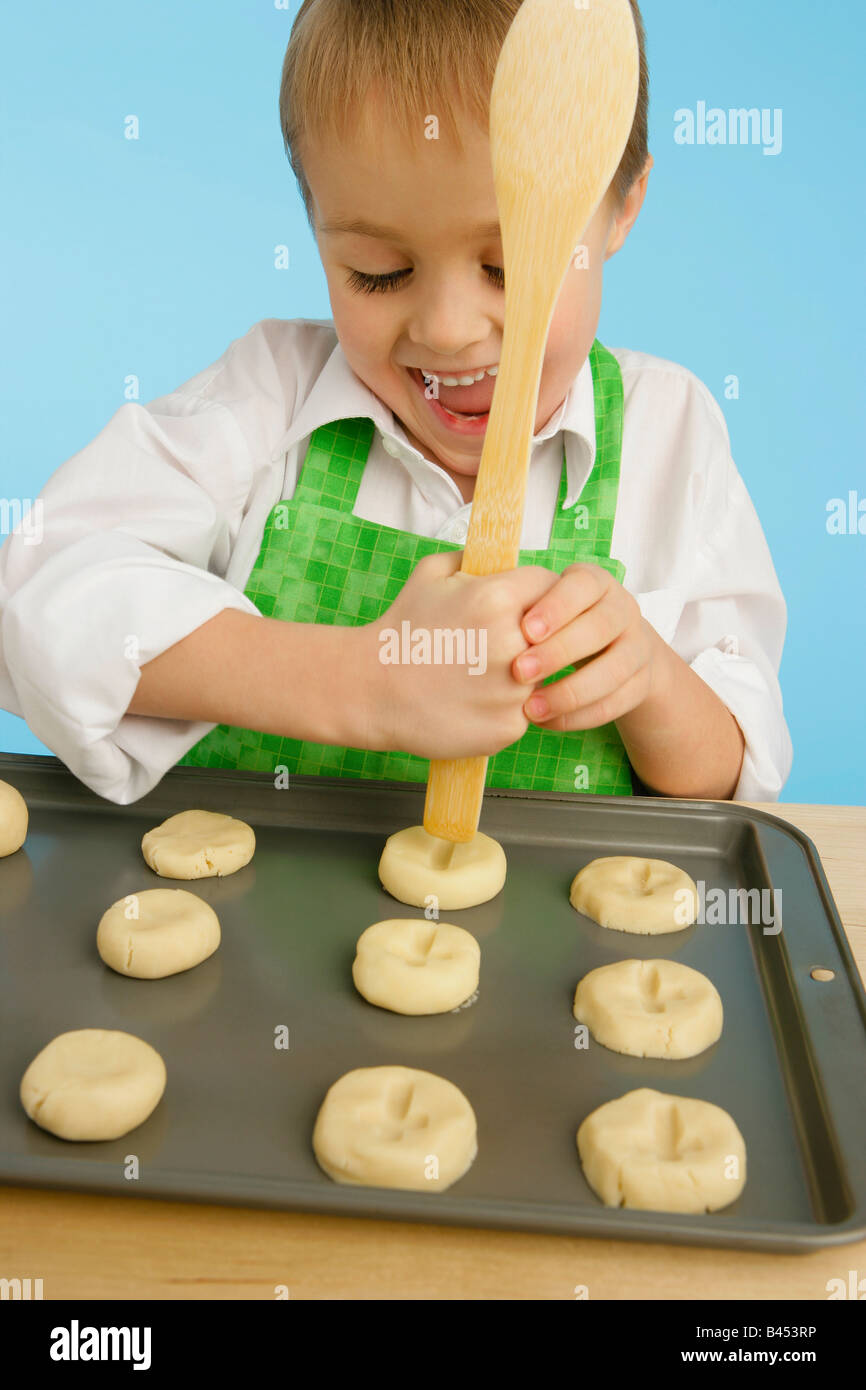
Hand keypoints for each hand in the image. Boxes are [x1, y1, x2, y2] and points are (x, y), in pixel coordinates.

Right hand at [356, 551, 559, 758]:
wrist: (372, 690)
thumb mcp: (432, 574)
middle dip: (536, 636)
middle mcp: (513, 643)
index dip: (539, 596)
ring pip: (544, 676)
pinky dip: (506, 707)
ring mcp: (514, 689)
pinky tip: (473, 702)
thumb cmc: (403, 631)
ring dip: (525, 674)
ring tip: (481, 674)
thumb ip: (476, 559)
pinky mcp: (509, 726)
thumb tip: (504, 558)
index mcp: (497, 598)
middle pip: (556, 632)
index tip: (527, 607)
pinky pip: (525, 711)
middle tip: (503, 644)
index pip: (551, 586)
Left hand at [510, 562, 666, 729]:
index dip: (555, 607)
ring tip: (530, 708)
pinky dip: (581, 716)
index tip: (524, 631)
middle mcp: (623, 609)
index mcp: (595, 583)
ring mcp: (637, 646)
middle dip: (558, 652)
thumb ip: (516, 599)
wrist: (608, 650)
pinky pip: (618, 702)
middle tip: (519, 672)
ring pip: (615, 669)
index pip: (582, 586)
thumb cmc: (555, 624)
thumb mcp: (539, 604)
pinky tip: (546, 721)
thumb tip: (476, 592)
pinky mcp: (642, 682)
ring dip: (570, 692)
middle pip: (600, 627)